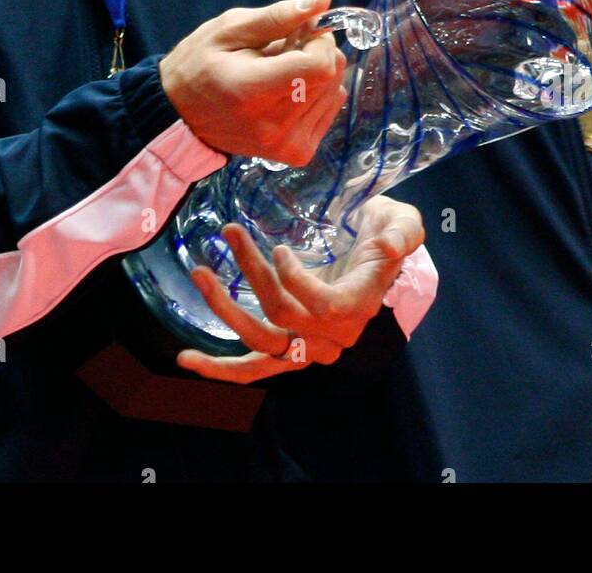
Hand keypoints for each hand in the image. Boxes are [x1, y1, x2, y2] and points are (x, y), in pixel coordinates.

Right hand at [159, 0, 347, 165]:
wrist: (179, 115)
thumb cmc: (198, 65)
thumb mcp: (229, 29)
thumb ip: (278, 16)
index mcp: (252, 90)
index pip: (319, 66)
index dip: (318, 42)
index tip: (300, 33)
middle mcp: (274, 125)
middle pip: (330, 77)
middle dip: (317, 53)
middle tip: (286, 50)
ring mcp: (286, 144)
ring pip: (334, 92)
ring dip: (316, 74)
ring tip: (281, 73)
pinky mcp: (296, 153)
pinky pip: (329, 111)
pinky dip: (317, 94)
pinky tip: (289, 90)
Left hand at [176, 195, 424, 382]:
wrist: (377, 260)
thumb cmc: (387, 235)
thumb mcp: (403, 224)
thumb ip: (402, 234)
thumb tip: (385, 245)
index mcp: (359, 306)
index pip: (323, 306)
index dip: (297, 282)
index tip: (281, 248)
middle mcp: (333, 336)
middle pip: (285, 314)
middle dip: (253, 273)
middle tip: (229, 231)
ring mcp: (308, 346)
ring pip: (262, 339)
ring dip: (225, 309)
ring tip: (200, 273)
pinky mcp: (288, 349)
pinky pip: (253, 367)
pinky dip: (220, 368)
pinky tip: (187, 359)